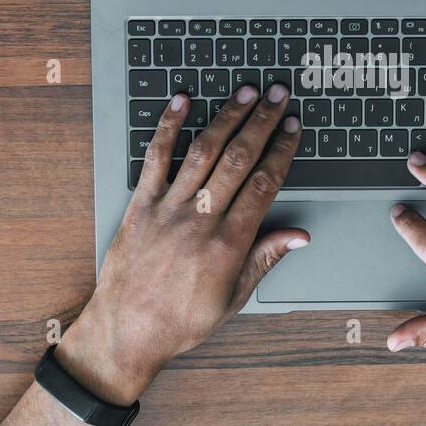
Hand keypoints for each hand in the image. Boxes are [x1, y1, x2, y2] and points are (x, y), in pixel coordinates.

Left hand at [57, 85, 307, 403]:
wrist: (126, 333)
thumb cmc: (181, 322)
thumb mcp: (234, 298)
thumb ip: (266, 259)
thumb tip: (300, 236)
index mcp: (229, 244)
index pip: (264, 184)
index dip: (282, 150)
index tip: (293, 127)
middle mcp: (200, 220)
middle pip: (239, 159)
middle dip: (261, 122)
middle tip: (276, 94)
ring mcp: (168, 209)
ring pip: (203, 152)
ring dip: (226, 117)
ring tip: (244, 92)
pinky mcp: (140, 206)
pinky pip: (154, 159)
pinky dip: (167, 127)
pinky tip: (180, 102)